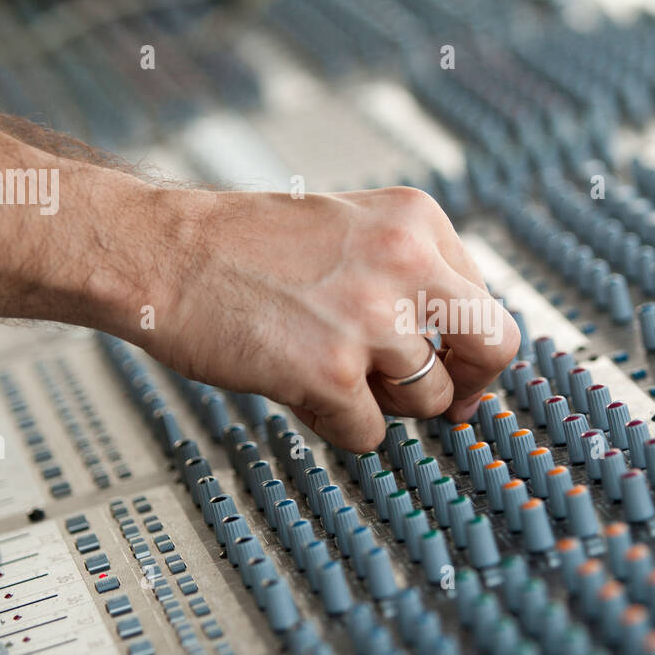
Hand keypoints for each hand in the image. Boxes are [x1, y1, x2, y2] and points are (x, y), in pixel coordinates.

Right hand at [138, 186, 519, 452]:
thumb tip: (459, 343)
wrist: (161, 251)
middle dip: (472, 383)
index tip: (455, 364)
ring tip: (335, 378)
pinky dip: (340, 427)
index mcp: (417, 220)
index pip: (484, 297)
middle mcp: (407, 263)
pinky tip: (302, 392)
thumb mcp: (349, 226)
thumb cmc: (242, 245)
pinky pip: (371, 434)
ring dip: (387, 404)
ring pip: (429, 399)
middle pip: (493, 345)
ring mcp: (373, 320)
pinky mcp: (332, 373)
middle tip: (449, 402)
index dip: (469, 343)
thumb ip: (409, 271)